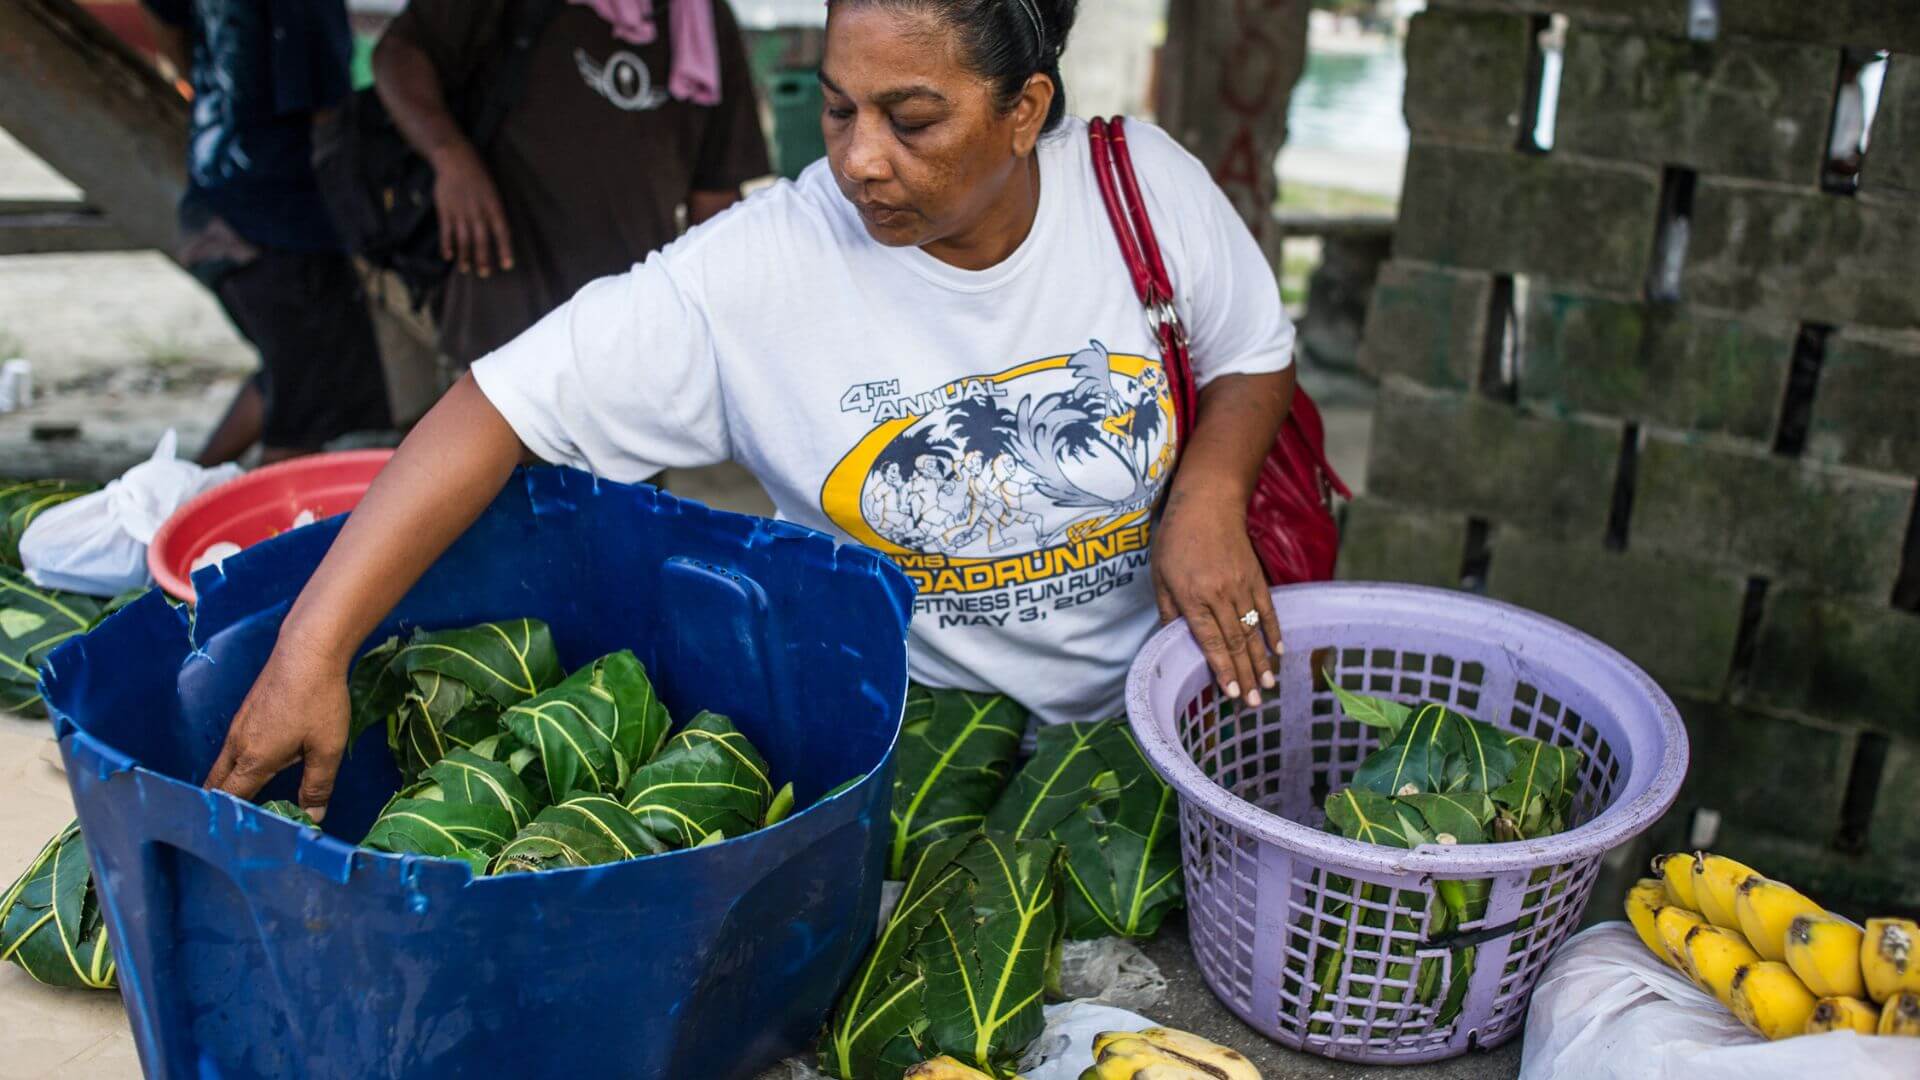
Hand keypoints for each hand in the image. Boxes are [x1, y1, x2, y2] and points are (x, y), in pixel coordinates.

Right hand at [203, 629, 352, 820]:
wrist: (307, 649)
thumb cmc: (318, 700)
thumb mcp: (326, 748)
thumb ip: (317, 786)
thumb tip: (311, 818)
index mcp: (253, 759)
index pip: (229, 800)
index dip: (231, 821)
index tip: (236, 839)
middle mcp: (236, 745)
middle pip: (218, 784)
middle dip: (223, 806)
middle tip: (236, 826)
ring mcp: (238, 726)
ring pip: (224, 765)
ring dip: (231, 784)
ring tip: (248, 804)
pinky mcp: (246, 713)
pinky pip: (234, 748)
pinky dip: (238, 765)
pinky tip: (259, 767)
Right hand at [429, 140, 513, 277]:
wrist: (454, 158)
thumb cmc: (478, 174)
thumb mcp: (493, 190)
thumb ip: (495, 212)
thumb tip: (501, 232)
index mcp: (493, 206)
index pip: (502, 232)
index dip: (505, 249)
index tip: (507, 265)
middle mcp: (477, 211)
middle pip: (481, 240)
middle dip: (483, 259)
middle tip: (485, 274)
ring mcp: (460, 212)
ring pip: (463, 239)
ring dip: (465, 256)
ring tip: (466, 270)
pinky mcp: (445, 210)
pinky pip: (446, 232)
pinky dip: (446, 245)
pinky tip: (448, 256)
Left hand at [1151, 486, 1280, 708]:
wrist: (1208, 503)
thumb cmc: (1175, 539)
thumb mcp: (1159, 575)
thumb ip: (1168, 610)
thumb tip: (1170, 641)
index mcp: (1192, 597)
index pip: (1210, 641)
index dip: (1222, 670)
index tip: (1232, 694)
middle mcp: (1219, 595)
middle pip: (1235, 643)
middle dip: (1246, 676)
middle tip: (1254, 703)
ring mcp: (1241, 586)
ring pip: (1253, 631)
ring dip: (1262, 661)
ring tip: (1270, 686)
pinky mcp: (1256, 577)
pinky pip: (1267, 609)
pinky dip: (1274, 631)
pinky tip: (1280, 651)